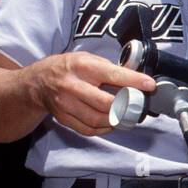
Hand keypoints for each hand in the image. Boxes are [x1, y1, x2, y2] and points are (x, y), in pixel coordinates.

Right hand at [25, 51, 155, 136]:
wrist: (37, 82)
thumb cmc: (68, 68)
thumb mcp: (86, 58)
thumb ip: (108, 67)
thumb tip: (134, 78)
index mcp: (81, 66)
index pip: (112, 74)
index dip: (133, 81)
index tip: (150, 85)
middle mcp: (72, 85)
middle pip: (104, 102)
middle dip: (126, 106)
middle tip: (138, 106)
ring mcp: (65, 104)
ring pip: (96, 119)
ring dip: (116, 120)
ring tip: (127, 115)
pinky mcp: (63, 117)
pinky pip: (87, 128)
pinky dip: (103, 129)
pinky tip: (111, 123)